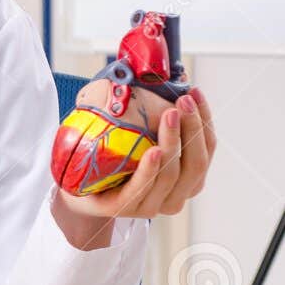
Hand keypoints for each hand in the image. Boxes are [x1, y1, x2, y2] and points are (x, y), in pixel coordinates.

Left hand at [52, 87, 215, 246]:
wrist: (78, 188)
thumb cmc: (116, 157)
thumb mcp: (143, 135)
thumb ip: (159, 116)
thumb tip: (175, 76)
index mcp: (187, 178)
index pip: (207, 148)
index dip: (205, 119)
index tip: (194, 92)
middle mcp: (175, 195)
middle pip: (196, 163)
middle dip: (192, 129)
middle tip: (181, 101)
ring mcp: (151, 205)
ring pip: (172, 174)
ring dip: (174, 142)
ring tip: (168, 115)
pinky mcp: (124, 209)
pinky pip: (142, 190)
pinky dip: (150, 170)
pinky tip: (153, 151)